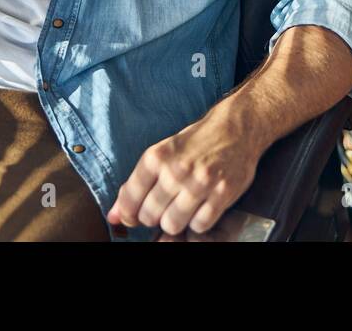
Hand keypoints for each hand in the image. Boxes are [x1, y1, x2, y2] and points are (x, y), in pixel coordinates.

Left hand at [107, 112, 260, 236]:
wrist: (237, 127)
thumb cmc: (198, 141)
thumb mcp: (163, 153)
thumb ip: (138, 184)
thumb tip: (114, 216)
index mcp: (157, 156)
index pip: (130, 197)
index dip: (128, 212)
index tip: (132, 215)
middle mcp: (176, 170)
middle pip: (149, 215)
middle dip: (152, 217)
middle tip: (162, 207)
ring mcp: (200, 183)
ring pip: (172, 224)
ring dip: (174, 222)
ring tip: (181, 208)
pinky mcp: (222, 193)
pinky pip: (200, 225)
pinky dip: (198, 222)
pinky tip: (200, 208)